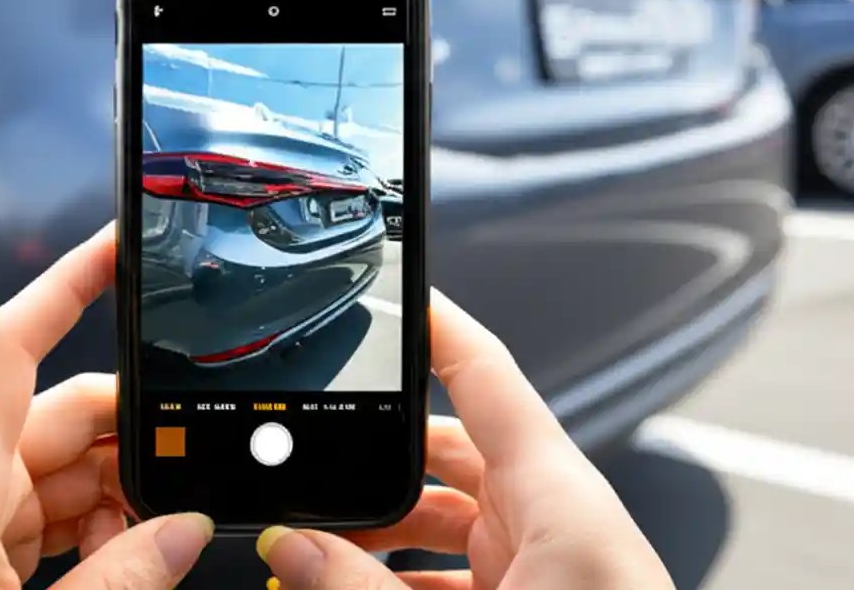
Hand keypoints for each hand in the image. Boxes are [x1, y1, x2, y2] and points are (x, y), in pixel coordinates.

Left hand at [0, 225, 213, 589]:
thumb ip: (123, 575)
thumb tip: (186, 530)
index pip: (9, 344)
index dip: (66, 282)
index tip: (116, 246)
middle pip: (55, 416)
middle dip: (132, 437)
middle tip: (190, 476)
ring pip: (52, 469)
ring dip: (114, 494)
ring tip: (155, 541)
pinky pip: (34, 513)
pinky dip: (85, 528)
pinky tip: (121, 557)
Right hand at [255, 290, 671, 589]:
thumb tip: (293, 548)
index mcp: (559, 497)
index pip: (488, 377)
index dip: (438, 326)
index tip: (392, 292)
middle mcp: (556, 517)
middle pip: (453, 451)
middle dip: (378, 458)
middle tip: (311, 472)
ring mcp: (548, 561)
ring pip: (452, 515)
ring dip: (385, 528)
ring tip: (318, 551)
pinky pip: (463, 566)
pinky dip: (409, 575)